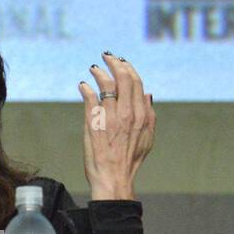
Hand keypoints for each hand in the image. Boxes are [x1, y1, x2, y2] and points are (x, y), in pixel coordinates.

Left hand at [78, 53, 154, 200]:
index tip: (121, 61)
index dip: (127, 68)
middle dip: (114, 62)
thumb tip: (147, 94)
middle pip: (121, 77)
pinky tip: (83, 86)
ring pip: (104, 84)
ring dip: (98, 72)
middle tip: (107, 57)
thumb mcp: (148, 137)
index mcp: (141, 114)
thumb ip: (149, 114)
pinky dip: (86, 88)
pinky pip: (89, 97)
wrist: (113, 177)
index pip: (135, 82)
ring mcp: (109, 116)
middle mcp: (126, 112)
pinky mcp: (93, 122)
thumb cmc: (130, 160)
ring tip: (94, 69)